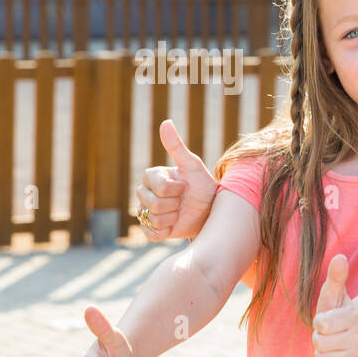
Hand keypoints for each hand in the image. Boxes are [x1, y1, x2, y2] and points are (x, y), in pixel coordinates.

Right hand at [136, 120, 217, 240]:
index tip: (184, 187)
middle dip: (174, 204)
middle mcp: (145, 193)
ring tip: (180, 212)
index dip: (174, 189)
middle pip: (152, 204)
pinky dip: (166, 231)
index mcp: (152, 177)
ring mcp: (147, 212)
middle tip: (183, 201)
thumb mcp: (192, 166)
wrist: (212, 212)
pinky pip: (151, 234)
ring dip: (172, 217)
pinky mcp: (151, 230)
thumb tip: (165, 122)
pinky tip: (174, 225)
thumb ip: (176, 146)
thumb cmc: (203, 187)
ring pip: (152, 219)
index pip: (156, 186)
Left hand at [312, 254, 357, 356]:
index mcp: (353, 317)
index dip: (320, 323)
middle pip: (319, 343)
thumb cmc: (340, 311)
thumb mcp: (334, 294)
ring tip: (333, 346)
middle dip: (319, 339)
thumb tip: (339, 257)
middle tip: (330, 334)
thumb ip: (335, 277)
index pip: (321, 325)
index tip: (328, 320)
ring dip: (323, 353)